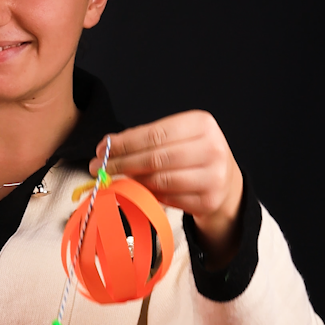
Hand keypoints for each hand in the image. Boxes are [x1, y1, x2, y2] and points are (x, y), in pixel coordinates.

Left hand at [90, 111, 243, 263]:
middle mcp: (211, 148)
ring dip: (131, 182)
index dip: (124, 143)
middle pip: (155, 158)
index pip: (154, 134)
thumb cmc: (192, 155)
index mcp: (201, 124)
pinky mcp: (208, 200)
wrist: (225, 180)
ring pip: (160, 180)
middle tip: (99, 168)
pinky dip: (148, 196)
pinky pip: (168, 199)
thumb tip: (108, 146)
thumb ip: (146, 140)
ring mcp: (212, 176)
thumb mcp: (177, 137)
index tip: (102, 149)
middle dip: (122, 163)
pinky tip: (135, 191)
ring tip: (113, 180)